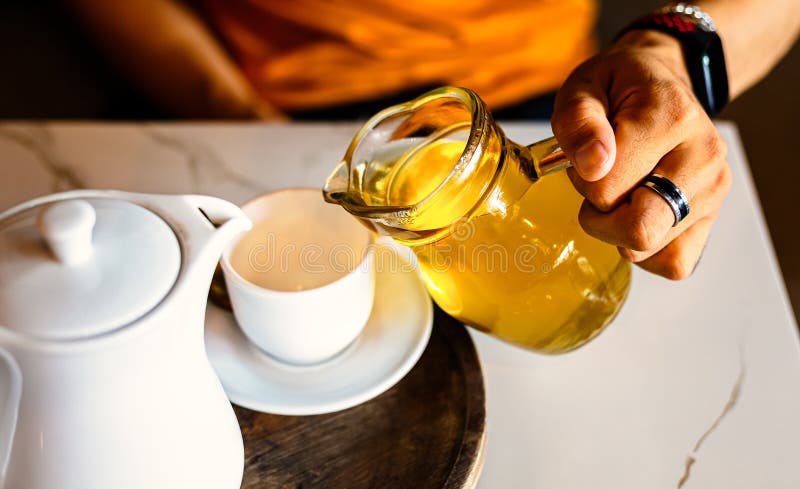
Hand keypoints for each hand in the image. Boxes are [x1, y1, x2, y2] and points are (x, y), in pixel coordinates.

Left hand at [551, 30, 731, 279]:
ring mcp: (713, 189)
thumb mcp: (583, 89)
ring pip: (651, 249)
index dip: (582, 180)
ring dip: (619, 232)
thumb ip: (579, 122)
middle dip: (600, 218)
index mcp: (671, 116)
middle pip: (639, 229)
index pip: (606, 187)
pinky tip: (636, 216)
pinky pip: (674, 262)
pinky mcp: (712, 217)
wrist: (662, 80)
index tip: (587, 158)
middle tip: (599, 187)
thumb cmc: (618, 88)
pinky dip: (646, 252)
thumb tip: (593, 164)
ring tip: (622, 193)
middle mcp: (703, 155)